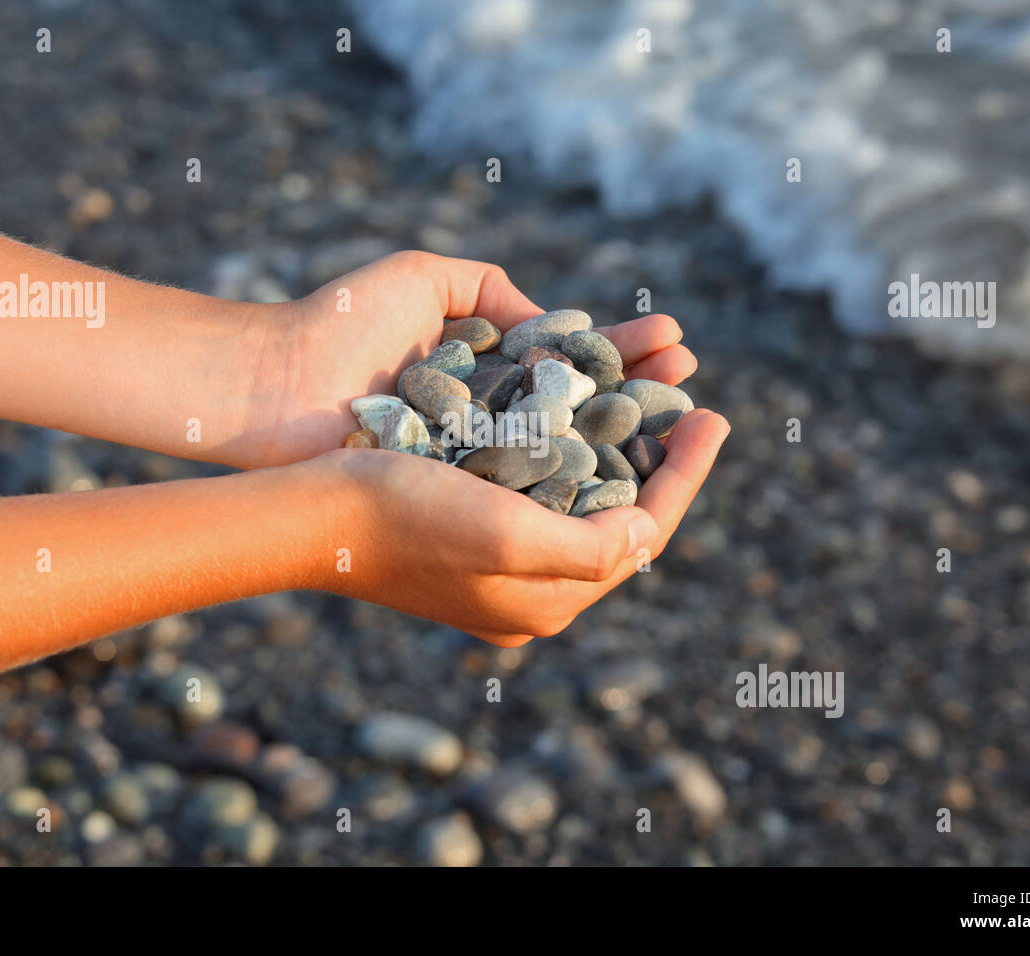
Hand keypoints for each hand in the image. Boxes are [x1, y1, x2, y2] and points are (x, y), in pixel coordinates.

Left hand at [228, 250, 698, 467]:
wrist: (272, 385)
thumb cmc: (341, 326)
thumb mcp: (428, 280)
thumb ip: (495, 291)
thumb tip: (556, 326)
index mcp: (485, 378)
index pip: (572, 366)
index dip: (625, 354)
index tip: (673, 338)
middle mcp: (487, 430)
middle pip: (585, 413)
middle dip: (644, 392)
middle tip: (692, 375)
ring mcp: (477, 473)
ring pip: (574, 458)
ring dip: (632, 434)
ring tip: (688, 406)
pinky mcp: (464, 510)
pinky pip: (539, 498)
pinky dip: (588, 480)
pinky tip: (636, 463)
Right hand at [313, 407, 730, 644]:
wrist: (314, 513)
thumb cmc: (406, 519)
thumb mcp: (510, 540)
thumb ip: (594, 549)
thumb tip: (649, 532)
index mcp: (548, 601)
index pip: (643, 536)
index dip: (687, 475)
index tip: (716, 416)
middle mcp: (531, 589)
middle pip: (620, 517)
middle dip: (661, 457)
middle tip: (691, 401)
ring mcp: (501, 560)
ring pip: (586, 496)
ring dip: (622, 445)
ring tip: (651, 395)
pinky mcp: (474, 526)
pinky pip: (546, 485)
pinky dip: (574, 445)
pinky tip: (585, 409)